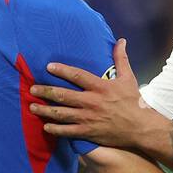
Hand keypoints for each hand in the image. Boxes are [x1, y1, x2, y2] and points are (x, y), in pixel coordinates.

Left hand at [30, 38, 151, 147]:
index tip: (48, 67)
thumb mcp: (128, 78)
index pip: (77, 75)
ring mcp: (88, 118)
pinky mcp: (89, 132)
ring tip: (32, 107)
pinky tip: (46, 126)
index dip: (62, 70)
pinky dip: (56, 129)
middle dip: (46, 91)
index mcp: (100, 87)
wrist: (140, 128)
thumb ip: (121, 59)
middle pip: (63, 95)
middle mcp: (91, 102)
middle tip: (32, 89)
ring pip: (62, 114)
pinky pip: (68, 131)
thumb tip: (121, 41)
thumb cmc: (134, 102)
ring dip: (45, 111)